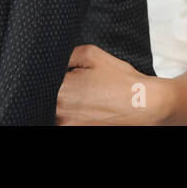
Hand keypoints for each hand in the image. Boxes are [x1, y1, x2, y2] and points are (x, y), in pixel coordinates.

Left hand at [55, 44, 170, 124]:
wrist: (146, 105)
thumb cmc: (122, 80)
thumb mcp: (91, 55)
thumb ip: (66, 55)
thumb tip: (52, 58)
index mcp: (61, 91)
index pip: (39, 82)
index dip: (46, 76)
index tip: (61, 75)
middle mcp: (61, 113)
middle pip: (45, 99)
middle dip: (55, 90)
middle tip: (76, 85)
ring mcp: (69, 127)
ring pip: (54, 112)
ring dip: (62, 104)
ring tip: (84, 97)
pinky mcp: (78, 133)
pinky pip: (65, 121)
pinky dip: (73, 114)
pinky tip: (87, 107)